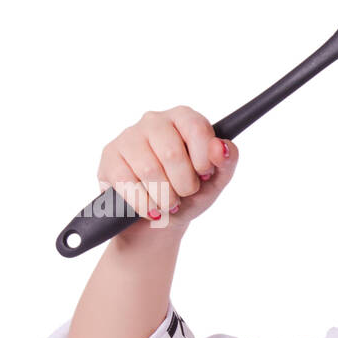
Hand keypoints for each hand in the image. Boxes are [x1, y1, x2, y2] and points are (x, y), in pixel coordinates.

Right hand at [97, 105, 238, 241]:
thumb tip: (221, 146)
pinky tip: (151, 208)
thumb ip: (226, 162)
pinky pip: (127, 183)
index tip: (204, 175)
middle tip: (185, 193)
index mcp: (184, 119)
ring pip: (149, 170)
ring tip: (169, 203)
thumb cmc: (190, 194)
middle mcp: (154, 121)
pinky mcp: (110, 157)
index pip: (196, 127)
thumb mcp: (215, 181)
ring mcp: (129, 137)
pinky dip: (144, 204)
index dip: (203, 159)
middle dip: (184, 185)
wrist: (161, 219)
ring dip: (164, 198)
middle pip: (172, 153)